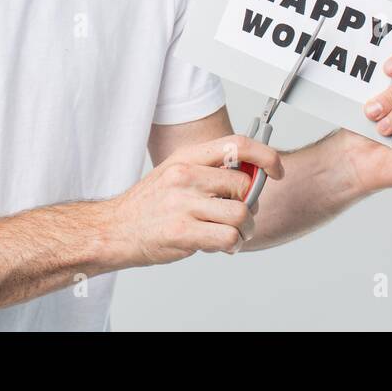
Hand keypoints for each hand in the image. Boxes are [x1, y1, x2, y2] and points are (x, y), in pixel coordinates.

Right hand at [106, 134, 284, 266]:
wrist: (115, 230)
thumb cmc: (149, 205)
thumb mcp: (176, 173)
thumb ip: (210, 171)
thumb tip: (251, 176)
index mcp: (187, 158)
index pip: (238, 145)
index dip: (266, 156)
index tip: (276, 171)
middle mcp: (186, 176)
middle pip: (244, 185)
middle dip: (251, 205)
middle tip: (241, 216)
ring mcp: (183, 204)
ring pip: (240, 214)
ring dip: (245, 229)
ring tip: (233, 235)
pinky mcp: (182, 232)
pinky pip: (228, 237)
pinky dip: (232, 245)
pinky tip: (221, 245)